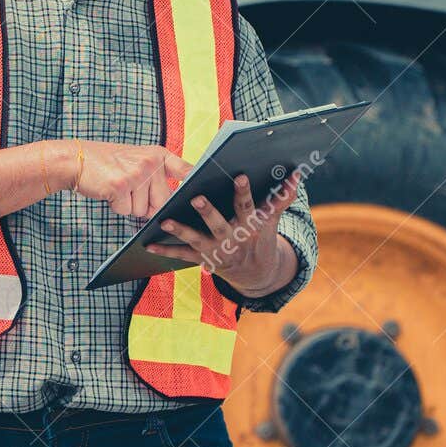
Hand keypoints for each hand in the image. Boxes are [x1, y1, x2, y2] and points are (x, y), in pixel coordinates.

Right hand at [73, 142, 192, 218]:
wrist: (76, 159)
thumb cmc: (107, 164)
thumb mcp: (136, 160)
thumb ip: (154, 178)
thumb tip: (163, 210)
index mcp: (158, 155)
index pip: (185, 169)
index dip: (195, 182)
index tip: (206, 191)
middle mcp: (150, 162)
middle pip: (161, 202)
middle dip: (146, 205)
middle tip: (129, 188)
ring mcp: (137, 173)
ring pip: (142, 210)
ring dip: (129, 205)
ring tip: (117, 187)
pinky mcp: (121, 185)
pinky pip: (126, 211)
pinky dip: (117, 207)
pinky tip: (109, 191)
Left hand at [157, 171, 301, 296]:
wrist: (255, 273)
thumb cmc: (261, 237)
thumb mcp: (272, 219)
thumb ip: (282, 196)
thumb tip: (297, 173)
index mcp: (249, 225)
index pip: (247, 206)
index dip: (244, 192)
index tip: (240, 176)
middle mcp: (232, 238)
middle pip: (219, 223)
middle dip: (208, 211)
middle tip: (196, 197)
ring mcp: (216, 250)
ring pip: (196, 239)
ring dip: (180, 230)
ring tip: (164, 221)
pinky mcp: (203, 258)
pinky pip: (182, 255)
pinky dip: (165, 250)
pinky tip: (148, 245)